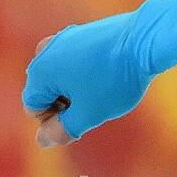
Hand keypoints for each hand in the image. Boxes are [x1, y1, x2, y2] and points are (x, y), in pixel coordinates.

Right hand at [22, 11, 153, 146]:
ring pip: (61, 78)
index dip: (55, 122)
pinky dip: (86, 77)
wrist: (142, 41)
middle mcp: (44, 51)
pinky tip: (108, 78)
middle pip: (45, 92)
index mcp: (39, 71)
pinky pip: (74, 64)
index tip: (82, 120)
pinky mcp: (80, 34)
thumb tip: (42, 141)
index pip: (33, 108)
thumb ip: (63, 130)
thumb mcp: (89, 113)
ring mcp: (62, 39)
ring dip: (76, 92)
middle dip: (66, 106)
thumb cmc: (114, 80)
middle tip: (95, 107)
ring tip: (103, 93)